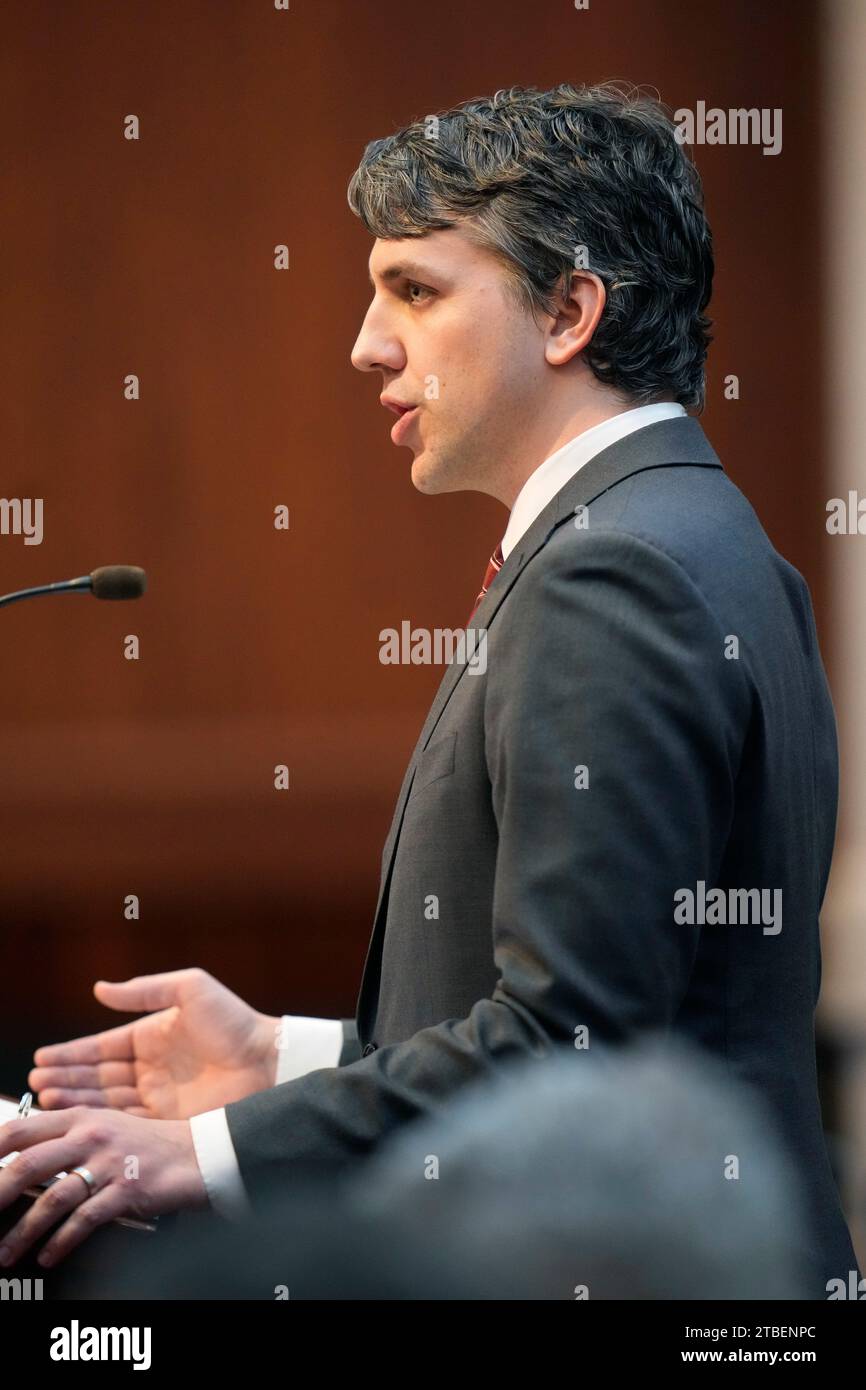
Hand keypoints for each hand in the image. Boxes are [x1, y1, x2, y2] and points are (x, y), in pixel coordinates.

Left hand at [0, 1106, 207, 1267]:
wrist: (195, 1153)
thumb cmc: (146, 1144)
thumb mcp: (104, 1126)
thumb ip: (65, 1137)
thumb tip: (20, 1160)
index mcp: (79, 1117)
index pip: (19, 1128)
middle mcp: (90, 1136)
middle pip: (27, 1164)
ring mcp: (108, 1163)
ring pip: (52, 1198)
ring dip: (23, 1232)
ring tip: (5, 1254)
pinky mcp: (126, 1191)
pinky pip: (84, 1220)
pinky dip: (60, 1242)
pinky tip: (48, 1256)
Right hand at [29, 968, 280, 1119]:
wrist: (269, 1062)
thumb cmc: (234, 1021)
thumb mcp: (189, 989)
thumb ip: (144, 990)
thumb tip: (99, 988)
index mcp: (153, 1036)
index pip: (103, 1047)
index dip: (72, 1053)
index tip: (42, 1057)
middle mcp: (151, 1068)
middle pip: (98, 1076)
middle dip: (65, 1078)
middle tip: (36, 1081)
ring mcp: (159, 1097)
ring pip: (106, 1100)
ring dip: (76, 1100)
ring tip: (46, 1097)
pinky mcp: (169, 1122)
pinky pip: (127, 1121)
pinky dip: (101, 1120)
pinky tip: (77, 1118)